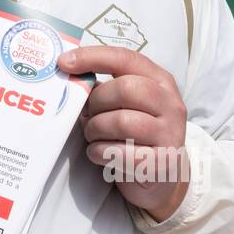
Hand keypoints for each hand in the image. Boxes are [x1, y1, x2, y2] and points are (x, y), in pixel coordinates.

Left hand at [58, 46, 189, 221]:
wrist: (160, 175)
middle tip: (87, 115)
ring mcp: (170, 134)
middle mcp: (171, 104)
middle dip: (96, 102)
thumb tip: (69, 74)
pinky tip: (99, 153)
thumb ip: (105, 88)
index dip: (92, 57)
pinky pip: (119, 152)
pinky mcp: (161, 163)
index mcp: (160, 81)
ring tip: (93, 135)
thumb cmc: (135, 133)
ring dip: (95, 129)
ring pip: (121, 121)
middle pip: (125, 89)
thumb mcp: (126, 104)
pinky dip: (99, 152)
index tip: (63, 62)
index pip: (125, 58)